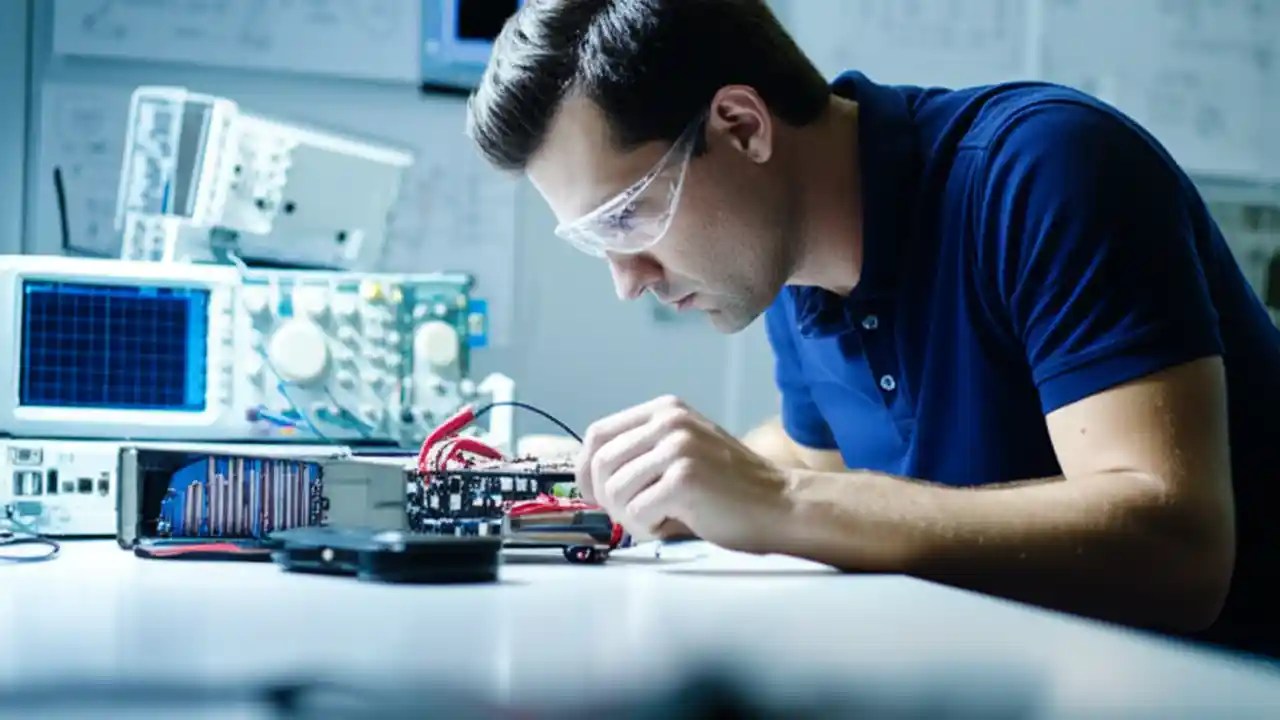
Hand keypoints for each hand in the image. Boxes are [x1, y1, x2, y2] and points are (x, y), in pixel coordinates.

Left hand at [575, 395, 792, 553]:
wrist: (781, 505)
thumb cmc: (730, 489)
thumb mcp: (683, 452)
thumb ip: (641, 454)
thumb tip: (588, 480)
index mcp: (665, 410)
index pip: (598, 434)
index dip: (586, 470)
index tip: (594, 496)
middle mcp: (668, 421)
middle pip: (601, 463)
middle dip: (607, 499)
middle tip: (634, 517)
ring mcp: (677, 447)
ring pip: (614, 491)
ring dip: (629, 518)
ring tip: (659, 521)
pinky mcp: (684, 479)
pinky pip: (636, 513)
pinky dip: (648, 529)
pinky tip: (673, 526)